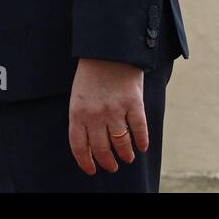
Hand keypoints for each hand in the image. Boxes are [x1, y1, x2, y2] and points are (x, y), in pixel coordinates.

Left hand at [67, 57, 148, 175]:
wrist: (109, 48)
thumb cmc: (92, 71)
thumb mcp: (78, 94)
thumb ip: (82, 116)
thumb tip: (89, 142)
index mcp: (77, 112)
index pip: (79, 146)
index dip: (86, 162)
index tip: (92, 170)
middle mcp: (95, 114)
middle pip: (101, 148)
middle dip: (107, 161)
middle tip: (112, 166)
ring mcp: (115, 110)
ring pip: (121, 143)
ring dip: (125, 154)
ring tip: (127, 157)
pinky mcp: (133, 103)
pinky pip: (139, 129)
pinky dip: (141, 141)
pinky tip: (142, 147)